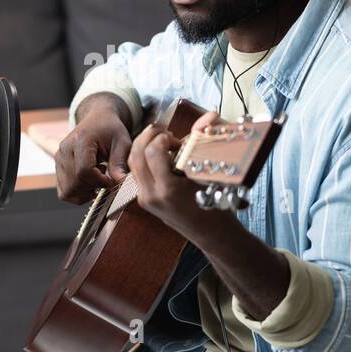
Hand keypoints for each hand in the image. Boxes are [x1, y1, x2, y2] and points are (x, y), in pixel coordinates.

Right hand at [55, 102, 132, 203]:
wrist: (97, 120)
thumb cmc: (111, 130)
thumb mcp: (122, 142)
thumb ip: (120, 162)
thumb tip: (120, 182)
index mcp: (81, 140)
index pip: (84, 171)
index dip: (100, 181)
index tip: (112, 180)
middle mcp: (65, 150)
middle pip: (75, 183)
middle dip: (94, 187)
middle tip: (106, 177)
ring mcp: (58, 159)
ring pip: (68, 191)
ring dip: (85, 192)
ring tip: (97, 177)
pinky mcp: (58, 167)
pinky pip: (64, 192)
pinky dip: (78, 193)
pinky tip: (89, 182)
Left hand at [128, 109, 227, 238]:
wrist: (213, 236)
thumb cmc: (217, 207)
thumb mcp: (211, 174)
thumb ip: (204, 142)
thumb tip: (210, 115)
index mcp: (168, 189)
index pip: (152, 151)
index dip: (163, 137)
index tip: (176, 139)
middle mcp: (152, 195)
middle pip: (136, 154)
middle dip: (148, 136)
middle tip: (164, 133)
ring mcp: (146, 199)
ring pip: (133, 163)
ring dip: (144, 146)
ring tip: (163, 142)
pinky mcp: (145, 201)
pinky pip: (137, 173)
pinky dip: (145, 159)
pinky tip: (162, 157)